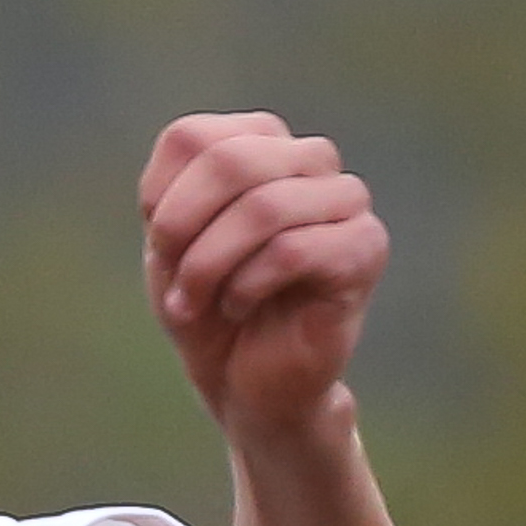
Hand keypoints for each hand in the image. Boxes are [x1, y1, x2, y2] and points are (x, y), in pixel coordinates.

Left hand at [140, 113, 388, 438]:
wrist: (246, 385)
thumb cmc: (209, 310)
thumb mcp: (169, 248)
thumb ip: (171, 192)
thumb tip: (190, 148)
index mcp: (261, 144)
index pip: (193, 139)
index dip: (161, 203)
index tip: (160, 253)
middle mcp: (310, 160)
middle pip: (230, 161)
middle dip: (184, 230)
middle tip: (175, 285)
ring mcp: (345, 201)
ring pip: (265, 206)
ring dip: (211, 264)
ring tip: (196, 304)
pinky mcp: (365, 248)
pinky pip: (294, 249)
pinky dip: (248, 284)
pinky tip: (239, 306)